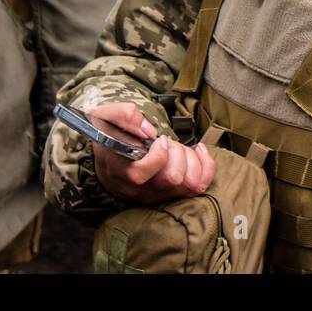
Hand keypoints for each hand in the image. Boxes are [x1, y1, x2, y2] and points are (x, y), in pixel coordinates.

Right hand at [89, 101, 215, 204]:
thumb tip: (149, 131)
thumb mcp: (105, 116)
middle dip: (176, 152)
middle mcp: (139, 189)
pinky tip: (198, 150)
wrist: (111, 156)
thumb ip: (124, 115)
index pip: (140, 175)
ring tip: (176, 148)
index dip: (157, 155)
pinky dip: (206, 165)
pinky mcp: (172, 194)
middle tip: (167, 141)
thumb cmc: (110, 134)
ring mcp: (157, 194)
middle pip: (172, 178)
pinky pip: (200, 185)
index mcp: (118, 172)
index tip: (158, 139)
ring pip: (189, 183)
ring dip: (189, 159)